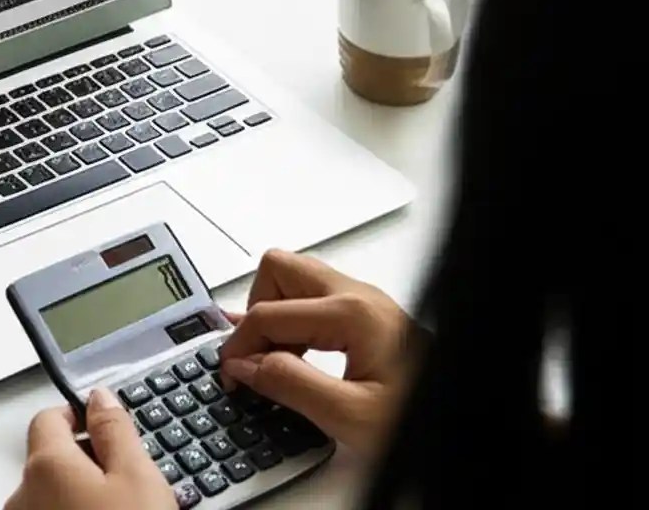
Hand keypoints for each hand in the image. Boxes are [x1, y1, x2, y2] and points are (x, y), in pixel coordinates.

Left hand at [6, 388, 174, 509]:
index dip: (80, 415)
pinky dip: (75, 509)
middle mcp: (23, 496)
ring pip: (52, 491)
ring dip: (80, 490)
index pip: (48, 416)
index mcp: (45, 466)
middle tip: (127, 477)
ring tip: (122, 506)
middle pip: (50, 457)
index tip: (107, 423)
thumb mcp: (138, 479)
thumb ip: (116, 430)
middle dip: (86, 459)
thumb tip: (100, 397)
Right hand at [219, 250, 417, 458]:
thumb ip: (292, 385)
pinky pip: (311, 298)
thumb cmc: (416, 416)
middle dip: (255, 311)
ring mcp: (361, 300)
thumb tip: (246, 365)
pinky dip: (291, 320)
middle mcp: (356, 295)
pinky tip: (292, 355)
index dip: (240, 346)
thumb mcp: (349, 416)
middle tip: (254, 353)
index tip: (233, 376)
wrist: (452, 417)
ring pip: (294, 279)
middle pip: (279, 269)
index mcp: (351, 314)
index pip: (267, 313)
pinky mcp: (364, 313)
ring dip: (273, 313)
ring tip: (273, 358)